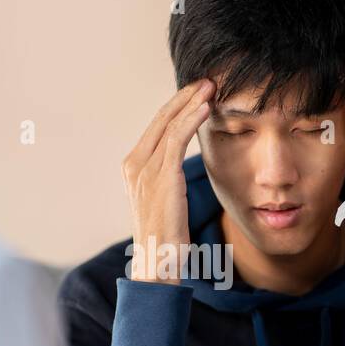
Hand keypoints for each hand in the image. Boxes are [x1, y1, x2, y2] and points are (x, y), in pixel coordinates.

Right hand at [121, 80, 213, 283]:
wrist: (157, 264)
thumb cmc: (166, 239)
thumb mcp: (164, 202)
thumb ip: (168, 179)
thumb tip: (182, 167)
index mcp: (133, 167)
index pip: (156, 127)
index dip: (177, 106)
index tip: (197, 92)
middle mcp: (134, 164)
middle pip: (161, 119)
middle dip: (185, 96)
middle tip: (207, 80)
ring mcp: (144, 169)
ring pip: (170, 124)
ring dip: (192, 102)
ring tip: (211, 86)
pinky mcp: (161, 176)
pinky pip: (177, 139)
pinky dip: (191, 120)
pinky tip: (206, 108)